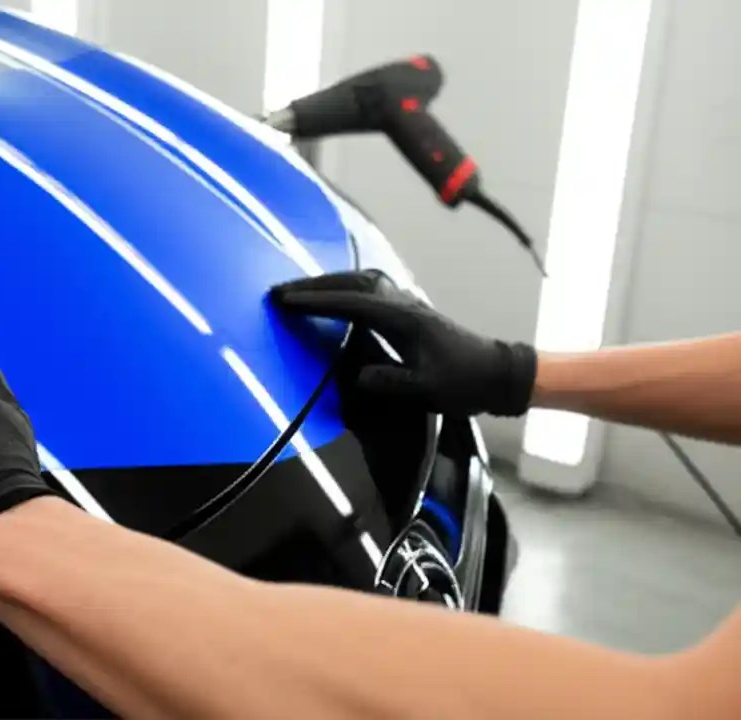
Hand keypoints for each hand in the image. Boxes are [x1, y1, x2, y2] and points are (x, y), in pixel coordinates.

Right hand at [270, 270, 535, 416]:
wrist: (496, 372)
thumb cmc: (463, 383)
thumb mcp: (426, 391)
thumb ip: (389, 382)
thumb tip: (355, 375)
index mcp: (404, 320)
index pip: (352, 303)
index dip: (317, 302)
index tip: (287, 301)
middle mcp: (403, 304)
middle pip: (352, 283)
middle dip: (314, 286)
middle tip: (279, 292)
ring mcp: (407, 303)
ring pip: (361, 281)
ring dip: (328, 283)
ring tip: (299, 292)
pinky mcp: (408, 309)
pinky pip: (370, 288)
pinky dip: (344, 288)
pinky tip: (333, 295)